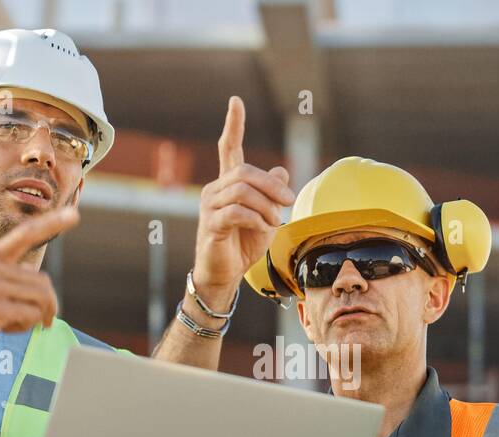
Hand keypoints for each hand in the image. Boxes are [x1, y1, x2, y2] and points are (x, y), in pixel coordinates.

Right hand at [0, 207, 77, 395]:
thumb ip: (6, 279)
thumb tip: (42, 289)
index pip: (24, 235)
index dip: (52, 223)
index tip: (75, 214)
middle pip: (44, 282)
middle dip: (46, 306)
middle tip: (37, 321)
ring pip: (41, 299)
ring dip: (34, 318)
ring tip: (12, 324)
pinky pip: (31, 315)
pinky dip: (25, 327)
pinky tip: (4, 330)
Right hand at [191, 96, 294, 312]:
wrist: (225, 274)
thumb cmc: (243, 244)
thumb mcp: (266, 216)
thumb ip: (271, 194)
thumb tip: (281, 172)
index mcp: (228, 184)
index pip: (229, 148)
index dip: (234, 125)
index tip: (236, 101)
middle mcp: (215, 189)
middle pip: (245, 171)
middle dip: (271, 185)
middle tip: (288, 203)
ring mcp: (209, 206)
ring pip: (243, 191)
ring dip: (266, 206)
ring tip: (276, 221)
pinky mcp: (210, 224)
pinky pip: (237, 212)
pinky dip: (256, 220)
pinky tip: (262, 229)